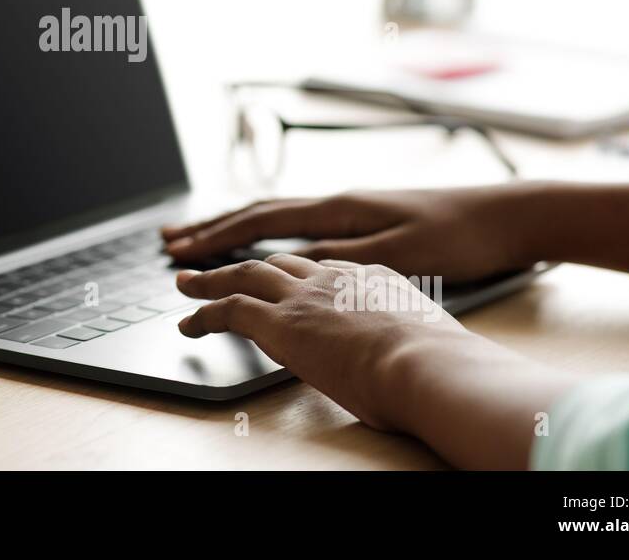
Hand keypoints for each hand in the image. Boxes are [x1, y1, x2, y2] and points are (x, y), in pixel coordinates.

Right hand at [162, 185, 539, 283]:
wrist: (506, 216)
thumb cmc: (458, 236)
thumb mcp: (397, 254)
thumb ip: (341, 257)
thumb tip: (285, 263)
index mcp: (340, 208)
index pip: (261, 221)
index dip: (216, 236)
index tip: (181, 250)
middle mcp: (338, 201)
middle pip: (258, 211)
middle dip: (211, 226)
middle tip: (170, 239)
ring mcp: (351, 206)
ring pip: (276, 214)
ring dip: (234, 224)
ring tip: (202, 234)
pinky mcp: (365, 217)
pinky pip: (298, 221)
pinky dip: (266, 230)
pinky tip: (264, 239)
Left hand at [175, 255, 469, 429]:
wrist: (428, 365)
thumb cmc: (441, 365)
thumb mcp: (429, 337)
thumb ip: (408, 337)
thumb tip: (409, 358)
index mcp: (373, 277)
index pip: (324, 268)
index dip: (298, 274)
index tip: (285, 282)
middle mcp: (334, 278)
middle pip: (278, 261)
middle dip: (248, 265)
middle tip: (223, 269)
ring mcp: (305, 296)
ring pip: (244, 275)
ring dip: (211, 279)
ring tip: (187, 283)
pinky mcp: (280, 322)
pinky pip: (229, 310)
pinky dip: (204, 313)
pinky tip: (188, 324)